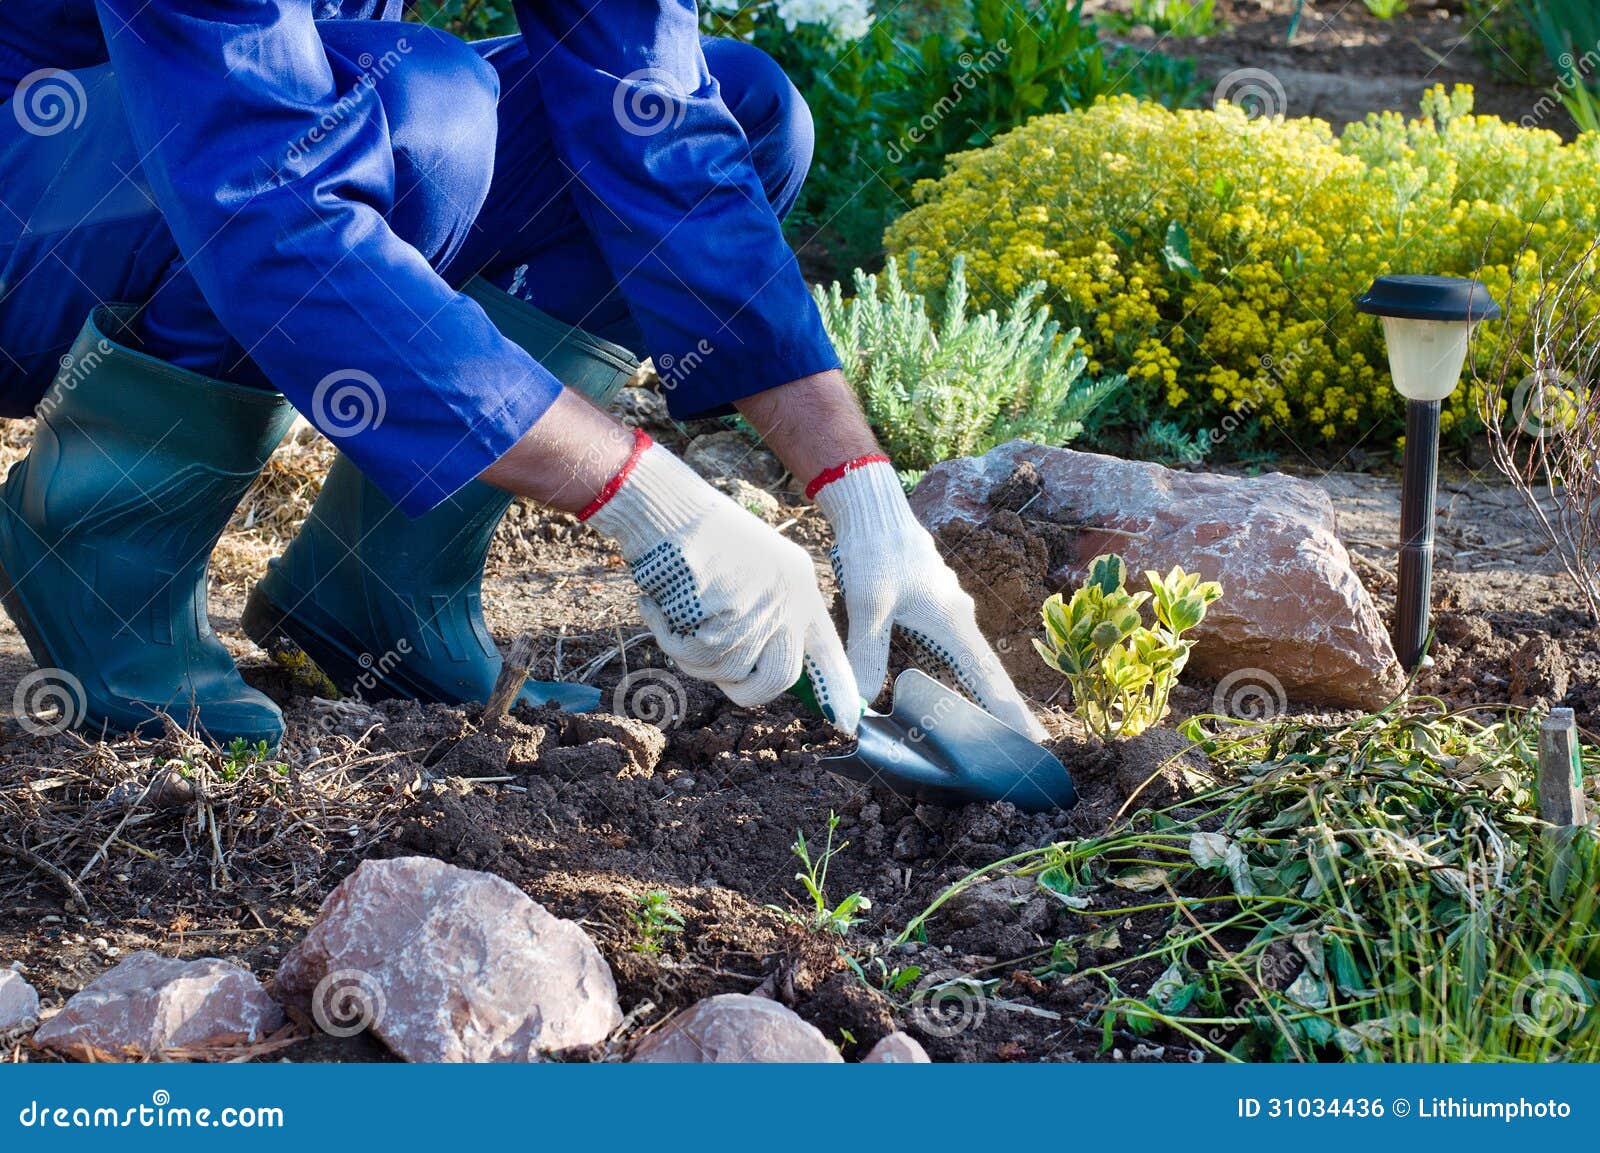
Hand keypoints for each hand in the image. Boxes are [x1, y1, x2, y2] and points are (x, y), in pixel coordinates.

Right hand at [583, 434, 859, 731]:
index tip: (847, 722)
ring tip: (669, 618)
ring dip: (687, 655)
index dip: (837, 689)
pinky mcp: (730, 610)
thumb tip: (755, 674)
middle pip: (780, 678)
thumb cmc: (694, 536)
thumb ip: (764, 615)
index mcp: (799, 585)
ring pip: (726, 669)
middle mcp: (790, 596)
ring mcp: (762, 604)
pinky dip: (667, 637)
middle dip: (743, 691)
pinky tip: (654, 606)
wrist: (666, 504)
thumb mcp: (749, 570)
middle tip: (708, 668)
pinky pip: (695, 653)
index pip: (828, 648)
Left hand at [813, 456, 1047, 741]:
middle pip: (986, 674)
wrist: (874, 511)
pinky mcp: (932, 603)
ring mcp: (948, 610)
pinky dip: (957, 672)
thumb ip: (868, 654)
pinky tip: (949, 685)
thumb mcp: (868, 606)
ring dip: (979, 693)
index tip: (1035, 742)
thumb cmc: (876, 553)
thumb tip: (861, 706)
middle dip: (1002, 711)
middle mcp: (959, 619)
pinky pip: (952, 646)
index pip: (989, 678)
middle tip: (1022, 747)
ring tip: (988, 727)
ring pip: (969, 660)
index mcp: (953, 623)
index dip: (1010, 713)